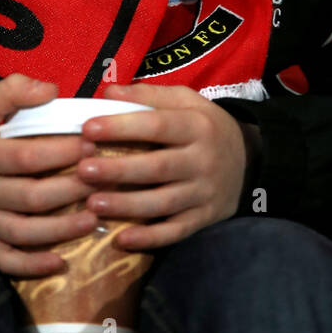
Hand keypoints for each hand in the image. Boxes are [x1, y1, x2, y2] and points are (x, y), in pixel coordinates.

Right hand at [0, 74, 100, 277]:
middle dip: (70, 190)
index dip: (61, 153)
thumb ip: (12, 91)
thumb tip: (52, 90)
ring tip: (94, 219)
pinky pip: (5, 260)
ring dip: (61, 230)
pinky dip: (31, 266)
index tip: (92, 145)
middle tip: (104, 180)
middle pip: (30, 197)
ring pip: (22, 233)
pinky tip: (60, 262)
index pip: (26, 157)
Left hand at [76, 81, 248, 249]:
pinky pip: (176, 231)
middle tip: (82, 170)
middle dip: (119, 170)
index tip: (87, 128)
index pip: (156, 126)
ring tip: (93, 204)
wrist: (249, 159)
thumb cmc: (204, 125)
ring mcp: (204, 192)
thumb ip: (148, 97)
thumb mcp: (185, 101)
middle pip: (158, 167)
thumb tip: (108, 93)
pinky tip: (122, 239)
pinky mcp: (204, 218)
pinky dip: (150, 238)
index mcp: (196, 126)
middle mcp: (202, 160)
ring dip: (127, 205)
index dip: (121, 127)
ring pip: (164, 202)